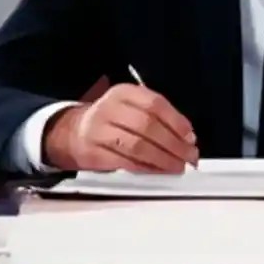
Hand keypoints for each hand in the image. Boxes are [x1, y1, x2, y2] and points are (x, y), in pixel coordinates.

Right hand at [43, 84, 198, 172]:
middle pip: (147, 125)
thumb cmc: (112, 121)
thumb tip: (187, 138)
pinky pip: (125, 162)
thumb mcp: (131, 108)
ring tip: (177, 166)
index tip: (191, 137)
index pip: (155, 104)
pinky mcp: (93, 153)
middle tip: (189, 156)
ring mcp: (98, 130)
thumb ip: (158, 118)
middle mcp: (109, 108)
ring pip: (137, 146)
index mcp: (123, 92)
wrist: (72, 133)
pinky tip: (158, 171)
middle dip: (173, 144)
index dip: (177, 121)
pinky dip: (146, 168)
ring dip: (162, 159)